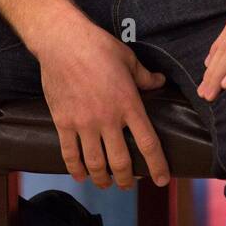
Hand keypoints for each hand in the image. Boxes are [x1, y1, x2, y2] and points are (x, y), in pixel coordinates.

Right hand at [38, 24, 171, 189]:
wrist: (62, 41)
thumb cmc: (97, 46)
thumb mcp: (128, 58)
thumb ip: (145, 76)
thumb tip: (160, 81)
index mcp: (129, 104)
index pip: (148, 143)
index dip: (157, 166)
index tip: (162, 179)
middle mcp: (108, 119)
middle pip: (121, 162)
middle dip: (127, 179)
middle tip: (129, 184)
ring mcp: (84, 123)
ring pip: (96, 163)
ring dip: (102, 179)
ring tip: (105, 184)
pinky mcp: (63, 122)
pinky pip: (70, 154)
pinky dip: (76, 169)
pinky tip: (80, 176)